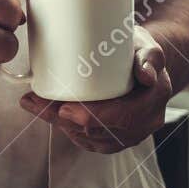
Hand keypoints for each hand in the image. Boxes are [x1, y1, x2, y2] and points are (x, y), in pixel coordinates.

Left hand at [19, 28, 172, 153]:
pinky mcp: (115, 138)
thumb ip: (150, 58)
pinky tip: (49, 114)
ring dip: (60, 124)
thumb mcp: (147, 46)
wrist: (145, 65)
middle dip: (64, 120)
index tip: (64, 108)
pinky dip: (66, 128)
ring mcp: (130, 134)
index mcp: (153, 101)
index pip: (122, 116)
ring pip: (89, 138)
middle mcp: (144, 123)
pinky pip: (88, 141)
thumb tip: (146, 74)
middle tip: (36, 103)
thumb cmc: (141, 51)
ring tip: (35, 105)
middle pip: (99, 130)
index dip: (92, 116)